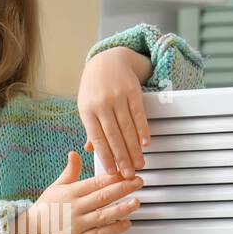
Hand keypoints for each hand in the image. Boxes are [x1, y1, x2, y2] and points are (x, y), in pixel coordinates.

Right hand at [11, 151, 143, 233]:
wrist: (32, 233)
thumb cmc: (45, 209)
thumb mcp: (55, 187)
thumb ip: (70, 172)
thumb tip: (75, 153)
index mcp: (70, 193)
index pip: (95, 182)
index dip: (113, 177)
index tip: (127, 172)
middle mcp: (75, 208)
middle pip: (102, 196)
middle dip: (123, 188)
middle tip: (138, 182)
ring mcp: (78, 225)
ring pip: (104, 215)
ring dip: (122, 208)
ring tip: (136, 203)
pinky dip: (114, 229)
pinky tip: (126, 223)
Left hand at [77, 47, 151, 177]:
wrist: (107, 60)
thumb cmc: (94, 87)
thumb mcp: (86, 106)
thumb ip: (90, 128)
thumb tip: (89, 150)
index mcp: (87, 111)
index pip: (98, 139)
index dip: (106, 157)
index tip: (112, 172)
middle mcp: (102, 104)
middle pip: (114, 136)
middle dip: (123, 158)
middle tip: (129, 174)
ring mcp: (117, 97)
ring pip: (128, 128)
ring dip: (134, 149)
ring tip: (139, 163)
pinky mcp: (132, 92)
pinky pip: (139, 115)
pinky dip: (143, 131)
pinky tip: (146, 144)